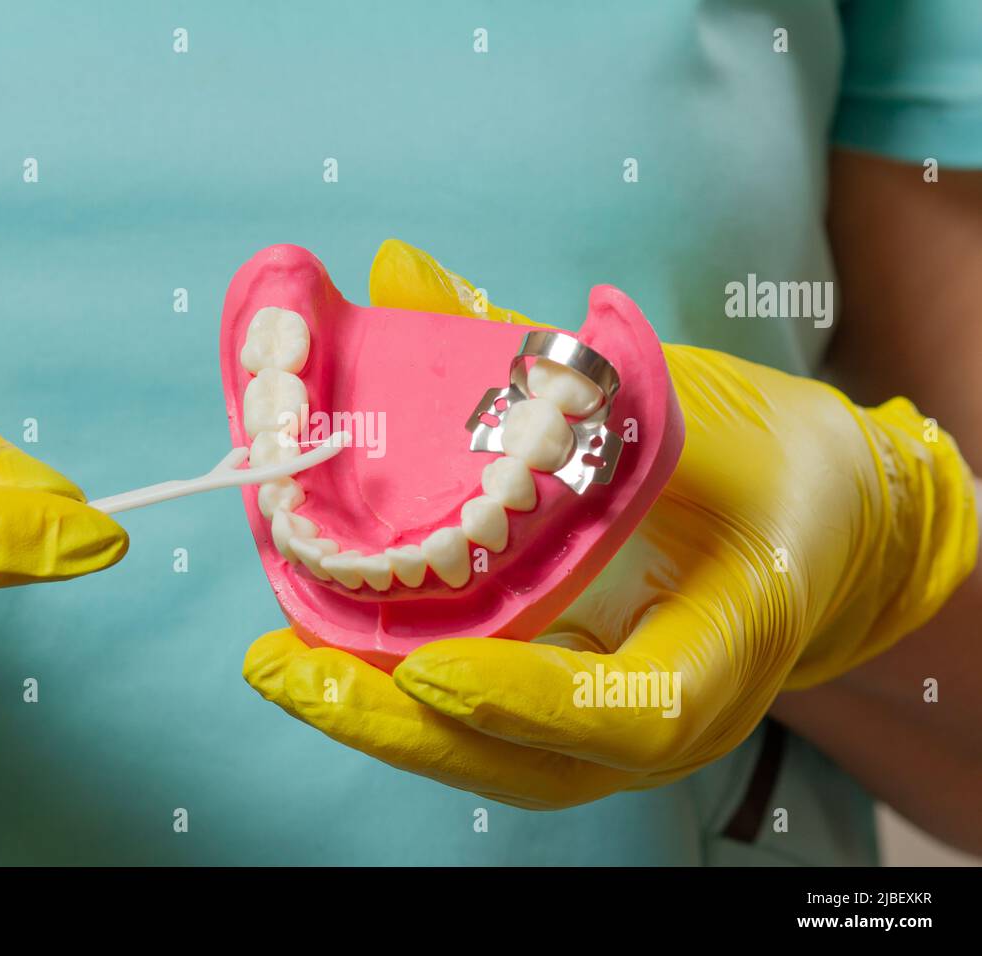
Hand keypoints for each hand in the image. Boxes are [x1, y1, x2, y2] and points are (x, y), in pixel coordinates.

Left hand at [243, 240, 976, 808]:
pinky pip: (491, 730)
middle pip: (539, 764)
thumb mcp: (679, 398)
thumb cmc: (762, 457)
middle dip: (406, 726)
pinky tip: (329, 662)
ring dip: (388, 723)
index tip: (430, 667)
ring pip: (501, 762)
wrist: (822, 522)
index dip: (533, 700)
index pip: (639, 706)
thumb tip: (397, 268)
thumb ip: (540, 351)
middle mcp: (675, 706)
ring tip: (285, 670)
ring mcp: (622, 722)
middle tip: (286, 671)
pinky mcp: (582, 712)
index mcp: (734, 634)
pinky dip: (410, 703)